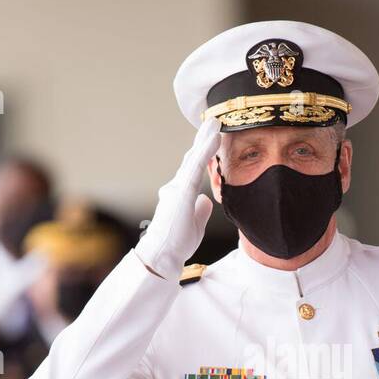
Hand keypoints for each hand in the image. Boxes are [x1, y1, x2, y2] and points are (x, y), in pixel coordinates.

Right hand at [135, 117, 220, 278]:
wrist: (162, 255)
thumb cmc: (176, 244)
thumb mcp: (195, 225)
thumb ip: (199, 210)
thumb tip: (206, 199)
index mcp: (180, 195)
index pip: (193, 171)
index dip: (202, 155)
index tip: (210, 140)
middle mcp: (176, 187)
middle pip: (192, 159)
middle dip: (202, 140)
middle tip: (213, 123)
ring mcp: (177, 187)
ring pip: (194, 158)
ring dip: (205, 139)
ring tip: (216, 122)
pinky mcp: (182, 191)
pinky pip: (196, 166)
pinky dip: (206, 150)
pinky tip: (215, 137)